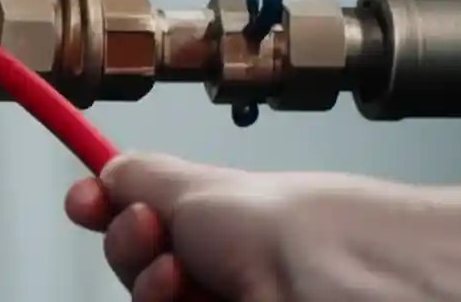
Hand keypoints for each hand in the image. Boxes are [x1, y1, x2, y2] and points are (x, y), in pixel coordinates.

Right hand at [65, 152, 460, 301]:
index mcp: (217, 226)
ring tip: (184, 275)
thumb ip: (147, 178)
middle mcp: (224, 272)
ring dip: (152, 287)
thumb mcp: (206, 188)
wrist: (377, 293)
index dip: (108, 213)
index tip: (82, 201)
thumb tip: (107, 170)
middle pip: (141, 275)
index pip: (144, 224)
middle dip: (129, 250)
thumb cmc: (308, 234)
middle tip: (153, 236)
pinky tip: (195, 300)